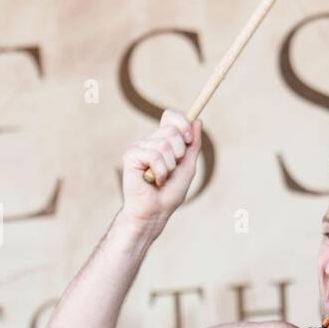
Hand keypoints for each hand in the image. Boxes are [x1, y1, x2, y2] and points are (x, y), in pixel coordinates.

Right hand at [119, 110, 202, 233]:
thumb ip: (193, 145)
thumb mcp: (188, 166)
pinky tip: (154, 181)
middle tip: (172, 169)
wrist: (155, 211)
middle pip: (171, 130)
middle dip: (179, 153)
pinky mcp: (131, 155)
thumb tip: (197, 120)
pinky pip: (154, 155)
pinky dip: (160, 172)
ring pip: (164, 145)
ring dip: (169, 167)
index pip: (171, 116)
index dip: (182, 123)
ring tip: (161, 178)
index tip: (188, 140)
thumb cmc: (170, 192)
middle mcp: (149, 140)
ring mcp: (139, 146)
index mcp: (162, 140)